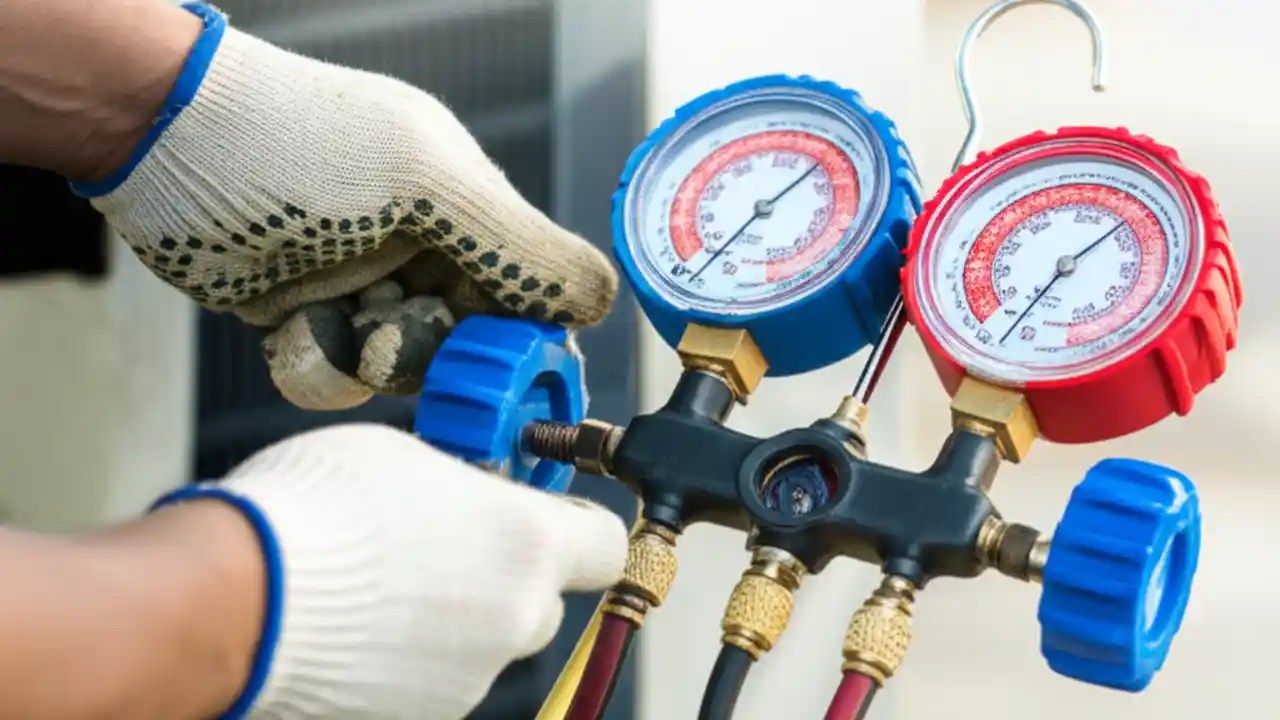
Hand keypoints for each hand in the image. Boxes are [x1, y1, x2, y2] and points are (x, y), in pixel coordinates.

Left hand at [78, 4, 617, 409]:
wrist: (158, 138)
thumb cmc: (292, 143)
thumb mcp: (426, 185)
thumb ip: (520, 245)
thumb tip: (605, 297)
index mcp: (465, 208)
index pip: (528, 293)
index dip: (523, 341)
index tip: (508, 381)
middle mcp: (421, 247)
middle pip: (464, 343)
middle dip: (431, 354)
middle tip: (387, 339)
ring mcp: (361, 282)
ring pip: (398, 368)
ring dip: (365, 359)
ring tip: (332, 322)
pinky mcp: (304, 314)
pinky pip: (335, 371)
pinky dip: (314, 364)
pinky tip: (288, 328)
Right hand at [160, 423, 626, 719]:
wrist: (232, 600)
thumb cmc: (315, 509)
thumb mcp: (404, 458)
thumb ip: (463, 485)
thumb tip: (471, 496)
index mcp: (525, 542)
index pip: (605, 545)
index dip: (580, 529)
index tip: (557, 516)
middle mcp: (513, 618)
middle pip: (540, 599)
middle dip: (503, 574)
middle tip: (445, 543)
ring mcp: (468, 678)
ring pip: (483, 642)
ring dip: (452, 616)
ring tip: (380, 584)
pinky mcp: (420, 717)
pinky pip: (436, 677)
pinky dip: (412, 656)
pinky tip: (361, 626)